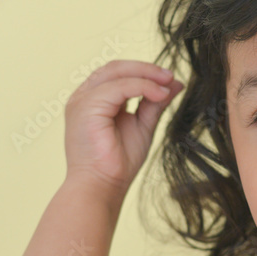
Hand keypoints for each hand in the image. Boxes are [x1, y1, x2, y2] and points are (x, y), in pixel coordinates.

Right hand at [63, 60, 183, 192]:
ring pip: (117, 72)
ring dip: (147, 75)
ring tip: (168, 85)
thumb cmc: (117, 164)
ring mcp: (82, 101)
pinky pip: (119, 87)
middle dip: (146, 68)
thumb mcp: (142, 125)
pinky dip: (143, 86)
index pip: (117, 74)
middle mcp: (83, 97)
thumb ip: (154, 103)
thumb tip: (175, 84)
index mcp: (92, 101)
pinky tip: (160, 95)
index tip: (169, 79)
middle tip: (170, 77)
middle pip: (115, 68)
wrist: (102, 187)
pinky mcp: (86, 107)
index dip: (143, 71)